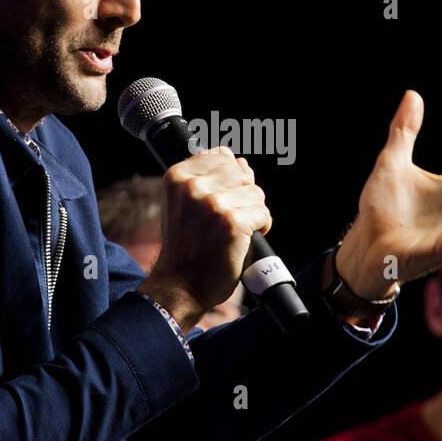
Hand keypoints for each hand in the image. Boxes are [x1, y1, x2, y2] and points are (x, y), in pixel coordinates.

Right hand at [138, 147, 270, 329]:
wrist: (180, 284)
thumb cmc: (184, 246)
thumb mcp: (184, 203)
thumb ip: (207, 177)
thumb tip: (238, 160)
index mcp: (177, 176)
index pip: (221, 157)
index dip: (229, 180)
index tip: (221, 201)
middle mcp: (193, 186)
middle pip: (241, 174)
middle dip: (243, 196)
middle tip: (228, 219)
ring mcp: (214, 204)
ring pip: (255, 194)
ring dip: (252, 213)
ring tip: (235, 230)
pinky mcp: (233, 223)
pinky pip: (263, 214)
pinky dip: (261, 227)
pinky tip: (244, 238)